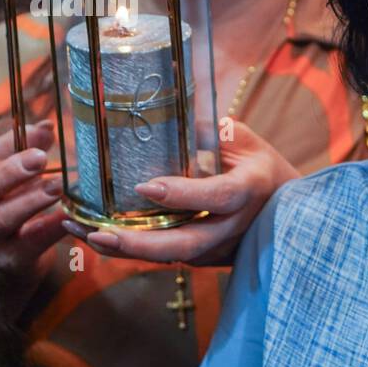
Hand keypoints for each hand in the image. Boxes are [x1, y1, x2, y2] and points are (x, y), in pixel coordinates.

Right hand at [0, 121, 66, 316]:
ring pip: (3, 218)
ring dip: (31, 200)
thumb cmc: (3, 203)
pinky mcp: (12, 259)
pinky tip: (71, 215)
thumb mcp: (6, 174)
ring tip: (57, 186)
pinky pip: (32, 242)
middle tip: (39, 158)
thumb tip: (47, 127)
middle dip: (10, 173)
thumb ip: (22, 148)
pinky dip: (52, 227)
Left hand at [62, 121, 296, 265]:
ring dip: (125, 249)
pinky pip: (167, 257)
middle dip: (140, 243)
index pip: (218, 196)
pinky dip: (131, 249)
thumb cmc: (258, 164)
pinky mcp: (206, 259)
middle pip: (187, 244)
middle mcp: (236, 224)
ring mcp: (222, 247)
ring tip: (81, 231)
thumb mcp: (240, 139)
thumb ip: (204, 131)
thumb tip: (157, 107)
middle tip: (97, 232)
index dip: (183, 195)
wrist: (286, 208)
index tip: (145, 187)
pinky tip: (95, 235)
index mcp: (252, 187)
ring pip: (172, 257)